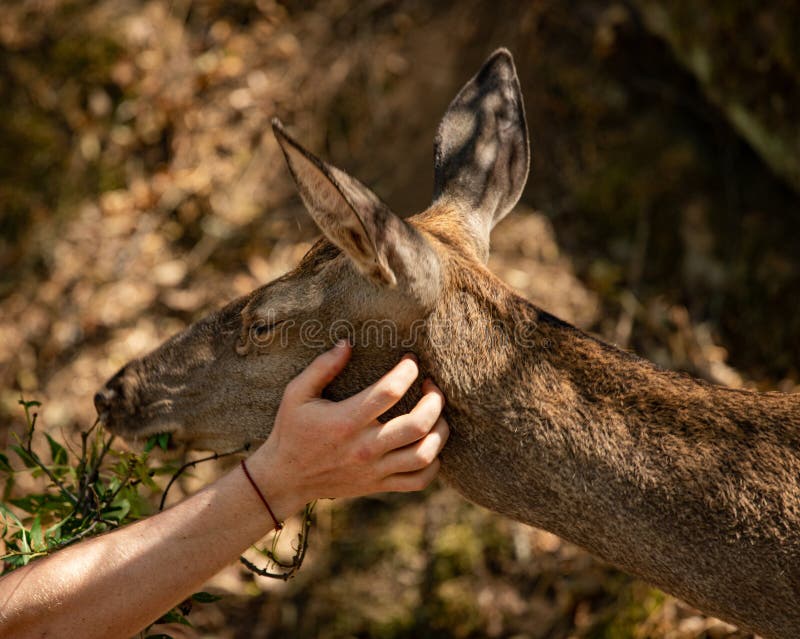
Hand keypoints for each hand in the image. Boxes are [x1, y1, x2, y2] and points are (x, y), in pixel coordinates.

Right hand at [248, 341, 448, 515]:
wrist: (285, 478)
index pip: (389, 391)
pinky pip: (418, 480)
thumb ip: (322, 367)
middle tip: (431, 386)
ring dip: (440, 431)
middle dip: (434, 400)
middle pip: (417, 424)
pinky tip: (429, 443)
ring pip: (424, 454)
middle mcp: (364, 447)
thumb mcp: (296, 393)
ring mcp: (373, 469)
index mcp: (345, 421)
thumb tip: (347, 343)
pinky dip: (433, 463)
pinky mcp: (378, 485)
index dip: (407, 371)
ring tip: (437, 414)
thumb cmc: (292, 430)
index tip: (410, 360)